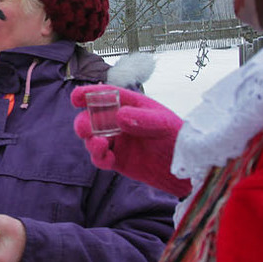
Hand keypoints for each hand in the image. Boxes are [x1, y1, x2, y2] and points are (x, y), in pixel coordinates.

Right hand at [70, 86, 191, 198]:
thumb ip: (142, 119)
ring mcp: (118, 142)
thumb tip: (119, 116)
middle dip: (84, 123)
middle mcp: (120, 122)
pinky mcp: (119, 161)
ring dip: (90, 142)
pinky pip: (101, 159)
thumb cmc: (177, 137)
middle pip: (92, 119)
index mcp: (130, 106)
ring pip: (93, 139)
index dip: (88, 94)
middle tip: (85, 129)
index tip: (75, 97)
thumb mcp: (163, 124)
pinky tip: (108, 159)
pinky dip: (100, 158)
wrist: (186, 167)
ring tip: (100, 145)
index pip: (106, 95)